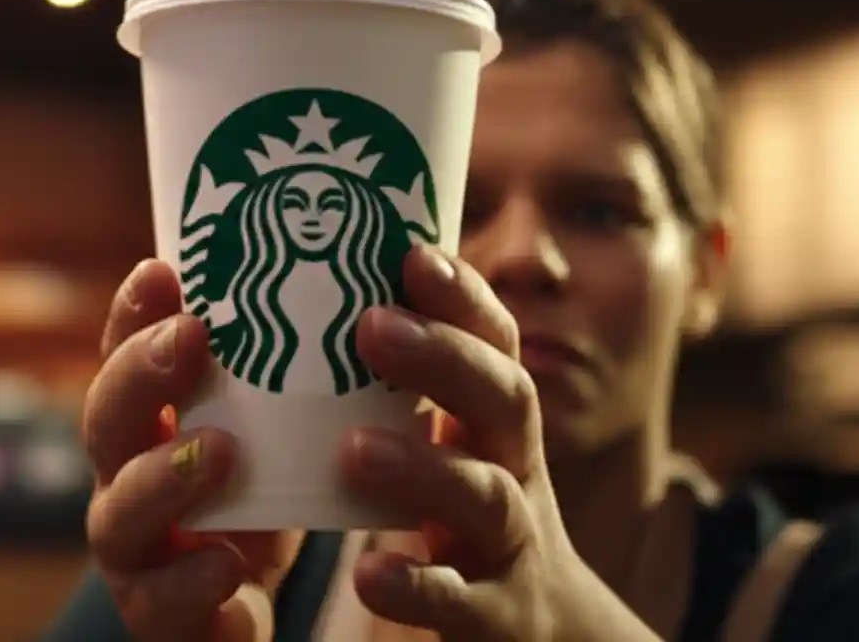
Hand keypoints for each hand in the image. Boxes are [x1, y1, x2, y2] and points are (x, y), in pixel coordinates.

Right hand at [83, 260, 281, 641]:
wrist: (248, 606)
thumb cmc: (264, 494)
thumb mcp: (280, 425)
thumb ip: (304, 363)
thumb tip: (385, 270)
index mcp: (156, 420)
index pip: (130, 354)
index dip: (135, 313)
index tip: (162, 269)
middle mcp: (128, 475)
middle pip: (108, 419)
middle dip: (140, 374)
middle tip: (186, 337)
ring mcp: (137, 548)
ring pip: (120, 512)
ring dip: (164, 476)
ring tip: (217, 448)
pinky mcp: (162, 612)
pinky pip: (161, 602)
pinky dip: (189, 581)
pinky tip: (224, 565)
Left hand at [342, 247, 659, 640]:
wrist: (540, 629)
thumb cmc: (466, 520)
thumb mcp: (455, 446)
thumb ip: (404, 391)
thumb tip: (318, 304)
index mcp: (496, 423)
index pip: (494, 344)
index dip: (463, 298)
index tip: (413, 255)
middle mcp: (515, 469)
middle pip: (505, 401)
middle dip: (448, 359)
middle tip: (372, 325)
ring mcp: (512, 544)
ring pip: (488, 498)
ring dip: (427, 468)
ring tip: (355, 450)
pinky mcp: (497, 614)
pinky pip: (465, 601)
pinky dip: (421, 587)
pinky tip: (370, 573)